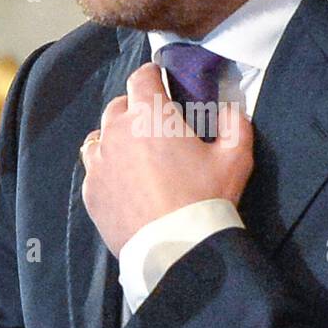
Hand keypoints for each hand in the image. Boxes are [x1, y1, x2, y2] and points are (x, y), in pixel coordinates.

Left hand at [80, 62, 253, 256]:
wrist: (178, 250)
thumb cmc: (207, 199)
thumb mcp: (236, 158)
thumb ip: (235, 123)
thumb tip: (230, 109)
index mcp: (150, 115)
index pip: (141, 77)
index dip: (153, 76)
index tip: (161, 84)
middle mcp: (117, 132)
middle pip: (119, 106)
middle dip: (136, 109)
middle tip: (156, 126)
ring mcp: (99, 163)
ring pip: (100, 136)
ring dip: (116, 137)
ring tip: (135, 153)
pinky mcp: (91, 192)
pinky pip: (94, 169)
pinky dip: (107, 168)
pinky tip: (124, 182)